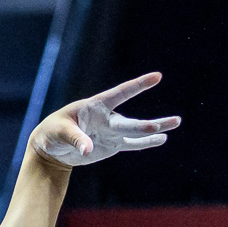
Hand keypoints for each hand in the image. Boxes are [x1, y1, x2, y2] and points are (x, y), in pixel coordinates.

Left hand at [30, 72, 180, 167]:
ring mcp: (111, 132)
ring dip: (156, 128)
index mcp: (94, 107)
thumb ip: (75, 139)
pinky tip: (162, 139)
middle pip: (128, 122)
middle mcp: (107, 118)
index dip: (138, 85)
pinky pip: (133, 144)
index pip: (119, 94)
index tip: (157, 76)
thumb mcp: (59, 133)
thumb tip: (89, 150)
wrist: (51, 147)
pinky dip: (147, 143)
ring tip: (176, 122)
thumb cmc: (52, 132)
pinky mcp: (112, 145)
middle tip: (157, 126)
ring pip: (136, 130)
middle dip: (143, 126)